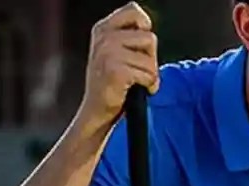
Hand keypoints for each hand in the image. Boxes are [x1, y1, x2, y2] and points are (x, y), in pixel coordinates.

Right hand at [78, 2, 159, 131]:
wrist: (98, 111)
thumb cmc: (113, 83)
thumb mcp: (117, 52)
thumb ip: (130, 36)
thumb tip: (147, 26)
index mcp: (103, 28)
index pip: (134, 11)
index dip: (145, 27)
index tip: (142, 45)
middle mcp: (104, 38)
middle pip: (149, 38)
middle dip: (150, 58)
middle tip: (137, 71)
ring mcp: (108, 53)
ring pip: (151, 60)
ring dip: (150, 75)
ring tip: (135, 83)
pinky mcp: (116, 71)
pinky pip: (149, 75)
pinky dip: (149, 86)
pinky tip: (136, 91)